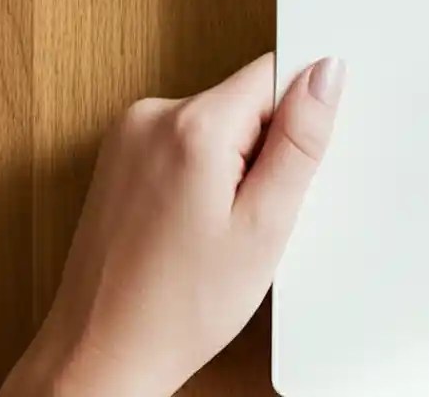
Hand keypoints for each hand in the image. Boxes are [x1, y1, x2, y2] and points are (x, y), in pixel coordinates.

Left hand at [0, 54, 344, 395]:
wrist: (104, 355)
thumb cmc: (178, 308)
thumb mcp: (265, 224)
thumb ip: (299, 139)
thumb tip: (325, 73)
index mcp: (192, 126)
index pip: (275, 73)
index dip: (299, 121)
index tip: (291, 169)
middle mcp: (150, 118)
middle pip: (246, 99)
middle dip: (267, 149)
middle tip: (256, 213)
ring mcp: (127, 137)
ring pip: (220, 123)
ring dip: (236, 166)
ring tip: (221, 227)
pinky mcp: (119, 158)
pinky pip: (188, 143)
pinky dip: (206, 176)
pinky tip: (197, 225)